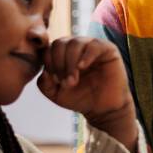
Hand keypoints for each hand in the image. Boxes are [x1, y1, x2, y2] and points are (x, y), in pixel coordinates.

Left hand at [37, 37, 138, 151]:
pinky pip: (94, 45)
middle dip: (59, 63)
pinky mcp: (108, 50)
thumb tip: (44, 71)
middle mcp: (77, 47)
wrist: (103, 109)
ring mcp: (92, 46)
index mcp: (63, 53)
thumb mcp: (56, 94)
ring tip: (73, 81)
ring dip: (70, 63)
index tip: (55, 80)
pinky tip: (82, 68)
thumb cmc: (80, 98)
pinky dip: (85, 56)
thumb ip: (45, 83)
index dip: (49, 63)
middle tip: (65, 82)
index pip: (50, 48)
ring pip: (75, 43)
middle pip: (60, 43)